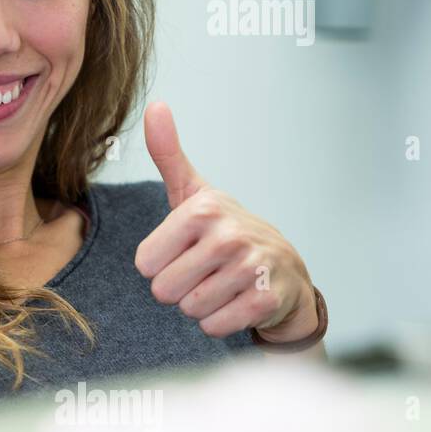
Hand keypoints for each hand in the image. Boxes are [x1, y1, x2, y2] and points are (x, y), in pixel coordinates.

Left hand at [134, 101, 318, 343]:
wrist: (285, 273)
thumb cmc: (225, 234)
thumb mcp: (194, 194)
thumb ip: (169, 154)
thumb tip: (156, 105)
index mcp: (201, 208)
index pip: (144, 263)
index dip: (160, 266)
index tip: (186, 253)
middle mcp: (229, 234)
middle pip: (164, 290)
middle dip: (180, 289)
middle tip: (204, 274)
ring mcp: (252, 267)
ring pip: (189, 309)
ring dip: (201, 306)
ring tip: (223, 286)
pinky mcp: (267, 300)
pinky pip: (214, 326)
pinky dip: (221, 323)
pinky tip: (238, 303)